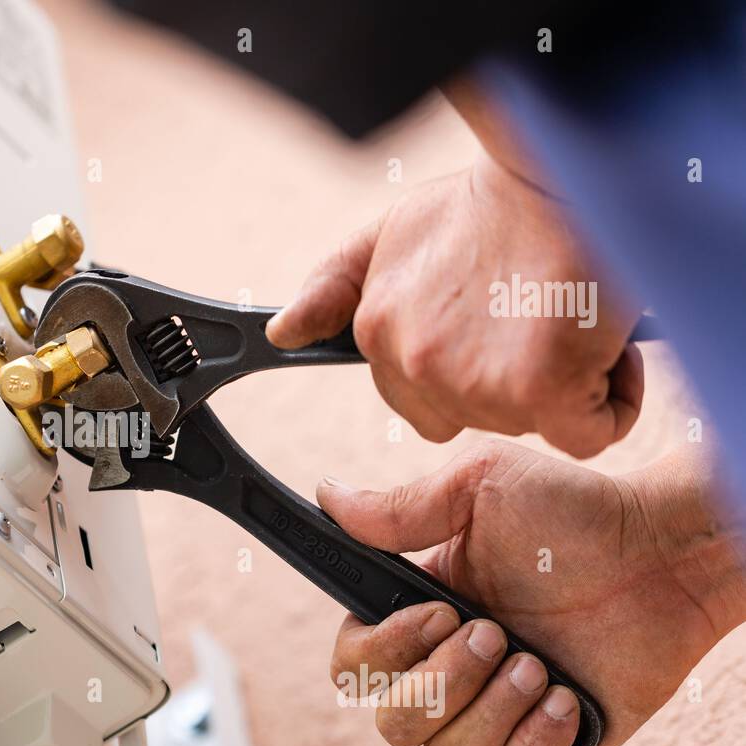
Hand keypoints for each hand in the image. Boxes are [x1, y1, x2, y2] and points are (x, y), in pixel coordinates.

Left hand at [266, 150, 642, 457]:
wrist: (558, 163)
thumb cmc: (486, 200)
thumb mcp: (388, 234)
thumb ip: (332, 288)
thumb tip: (281, 335)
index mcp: (379, 333)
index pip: (424, 403)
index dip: (474, 372)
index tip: (499, 321)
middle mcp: (416, 365)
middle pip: (481, 417)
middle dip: (516, 382)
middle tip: (541, 311)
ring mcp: (472, 381)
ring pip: (533, 422)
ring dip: (565, 384)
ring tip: (570, 312)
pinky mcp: (537, 389)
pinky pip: (586, 434)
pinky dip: (611, 401)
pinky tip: (606, 344)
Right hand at [318, 440, 745, 745]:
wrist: (664, 553)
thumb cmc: (573, 513)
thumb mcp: (478, 489)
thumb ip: (397, 508)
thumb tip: (327, 495)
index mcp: (418, 618)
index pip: (352, 667)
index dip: (383, 653)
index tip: (441, 613)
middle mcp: (449, 672)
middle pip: (392, 725)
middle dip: (444, 684)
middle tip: (498, 633)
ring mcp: (497, 715)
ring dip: (489, 715)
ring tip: (538, 667)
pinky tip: (566, 700)